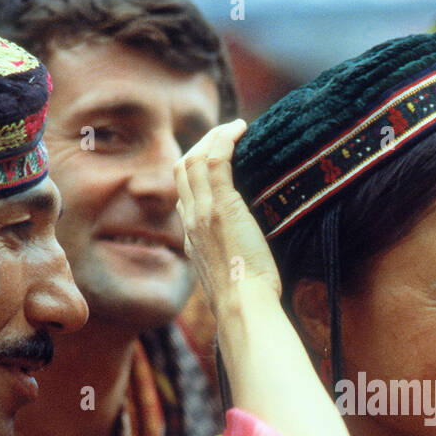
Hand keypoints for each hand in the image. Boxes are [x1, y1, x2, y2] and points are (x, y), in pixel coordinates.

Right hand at [174, 119, 281, 317]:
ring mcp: (203, 212)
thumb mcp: (232, 277)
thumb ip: (233, 260)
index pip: (184, 194)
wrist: (243, 307)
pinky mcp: (221, 206)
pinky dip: (225, 138)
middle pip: (183, 169)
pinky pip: (216, 159)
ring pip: (196, 159)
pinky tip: (240, 129)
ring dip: (215, 137)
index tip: (218, 162)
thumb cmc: (247, 300)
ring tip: (235, 129)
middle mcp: (191, 221)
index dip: (196, 172)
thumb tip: (252, 257)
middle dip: (202, 145)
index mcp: (191, 238)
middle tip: (226, 136)